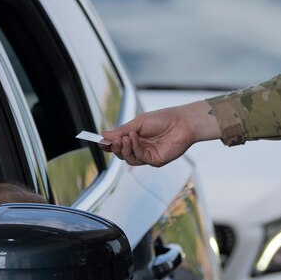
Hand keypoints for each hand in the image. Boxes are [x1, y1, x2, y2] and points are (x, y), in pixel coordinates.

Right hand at [101, 102, 218, 166]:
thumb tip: (103, 135)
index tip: (99, 141)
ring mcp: (148, 155)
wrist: (181, 122)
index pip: (118, 144)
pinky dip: (134, 148)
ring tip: (125, 138)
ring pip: (128, 158)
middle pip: (121, 153)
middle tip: (112, 140)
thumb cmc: (163, 119)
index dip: (108, 144)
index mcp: (135, 138)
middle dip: (114, 148)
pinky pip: (140, 157)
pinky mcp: (155, 160)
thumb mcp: (138, 123)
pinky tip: (134, 137)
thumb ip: (122, 131)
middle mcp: (140, 148)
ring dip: (124, 148)